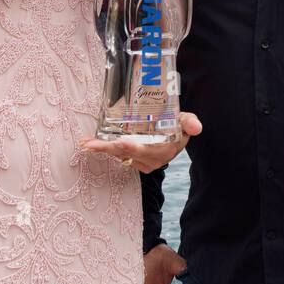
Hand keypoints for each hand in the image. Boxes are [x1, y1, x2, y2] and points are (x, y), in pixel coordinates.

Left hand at [79, 112, 201, 173]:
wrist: (174, 136)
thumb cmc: (178, 124)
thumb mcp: (186, 120)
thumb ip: (190, 122)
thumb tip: (197, 127)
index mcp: (165, 150)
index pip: (146, 150)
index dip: (132, 147)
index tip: (121, 142)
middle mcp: (152, 160)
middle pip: (127, 154)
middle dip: (108, 149)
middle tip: (91, 144)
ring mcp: (142, 163)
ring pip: (119, 156)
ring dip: (102, 150)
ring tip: (86, 143)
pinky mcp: (134, 162)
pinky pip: (118, 156)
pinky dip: (104, 150)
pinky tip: (90, 145)